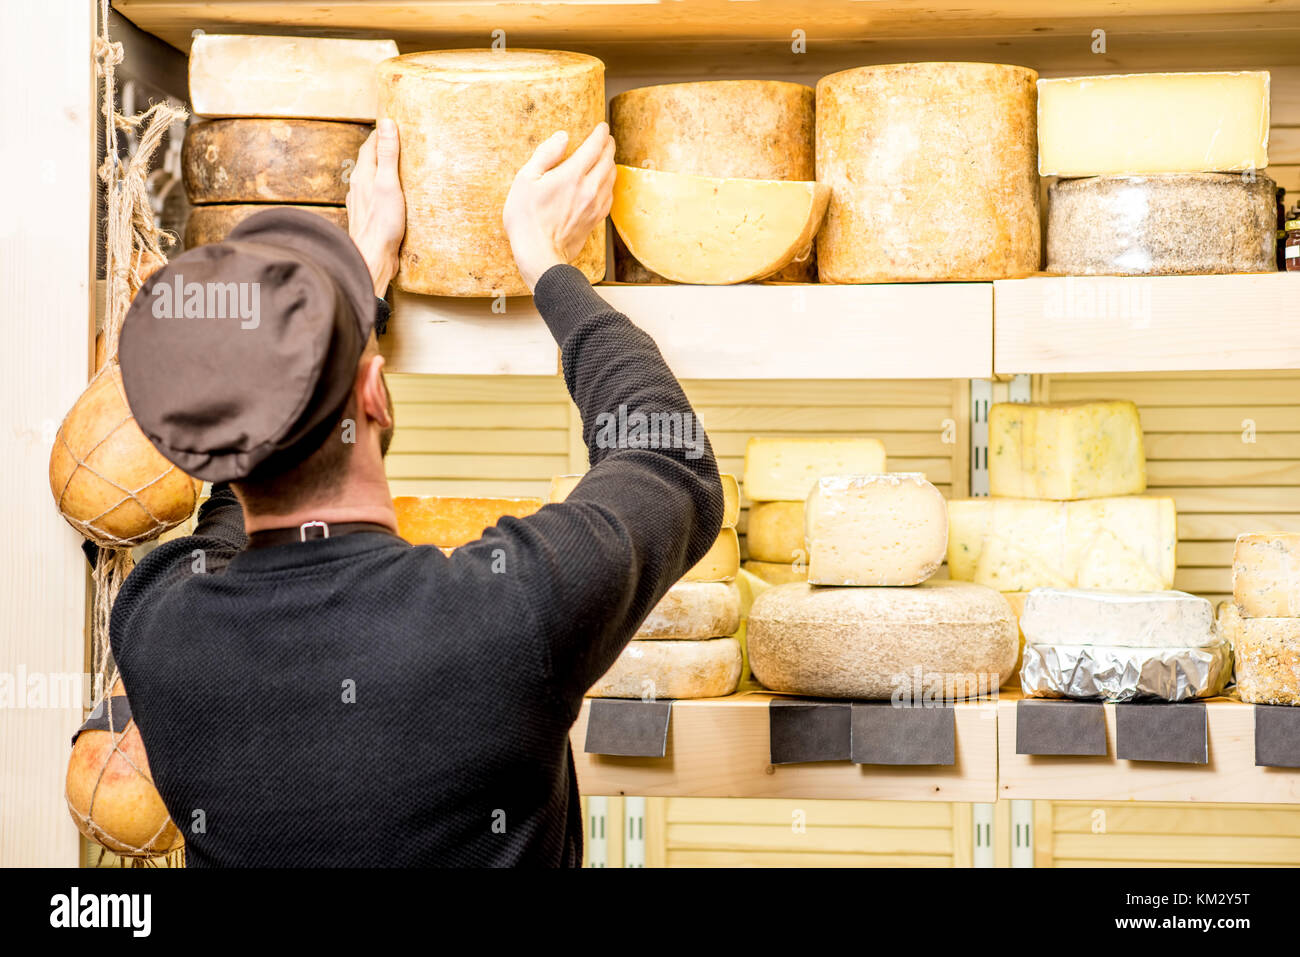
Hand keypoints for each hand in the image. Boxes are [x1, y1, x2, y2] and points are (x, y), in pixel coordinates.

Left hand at [347, 118, 405, 296]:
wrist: (372, 258)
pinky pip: (374, 196)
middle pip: (369, 161)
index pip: (370, 145)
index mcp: (363, 175)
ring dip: (381, 170)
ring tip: (396, 165)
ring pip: (370, 179)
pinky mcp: (368, 218)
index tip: (393, 123)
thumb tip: (386, 123)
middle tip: (397, 140)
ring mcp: (361, 203)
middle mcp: (358, 187)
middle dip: (381, 149)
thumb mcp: (389, 183)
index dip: (381, 133)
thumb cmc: (381, 223)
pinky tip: (390, 196)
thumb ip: (387, 154)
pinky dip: (383, 189)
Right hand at [503, 123, 614, 292]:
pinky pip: (609, 196)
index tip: (602, 127)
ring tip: (607, 157)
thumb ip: (546, 154)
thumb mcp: (526, 179)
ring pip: (611, 178)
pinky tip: (604, 184)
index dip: (600, 134)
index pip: (594, 146)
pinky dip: (609, 184)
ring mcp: (594, 206)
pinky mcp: (595, 220)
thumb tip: (563, 137)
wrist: (540, 256)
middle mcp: (589, 188)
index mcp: (572, 175)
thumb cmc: (527, 219)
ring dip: (611, 163)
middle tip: (606, 138)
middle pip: (607, 160)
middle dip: (608, 145)